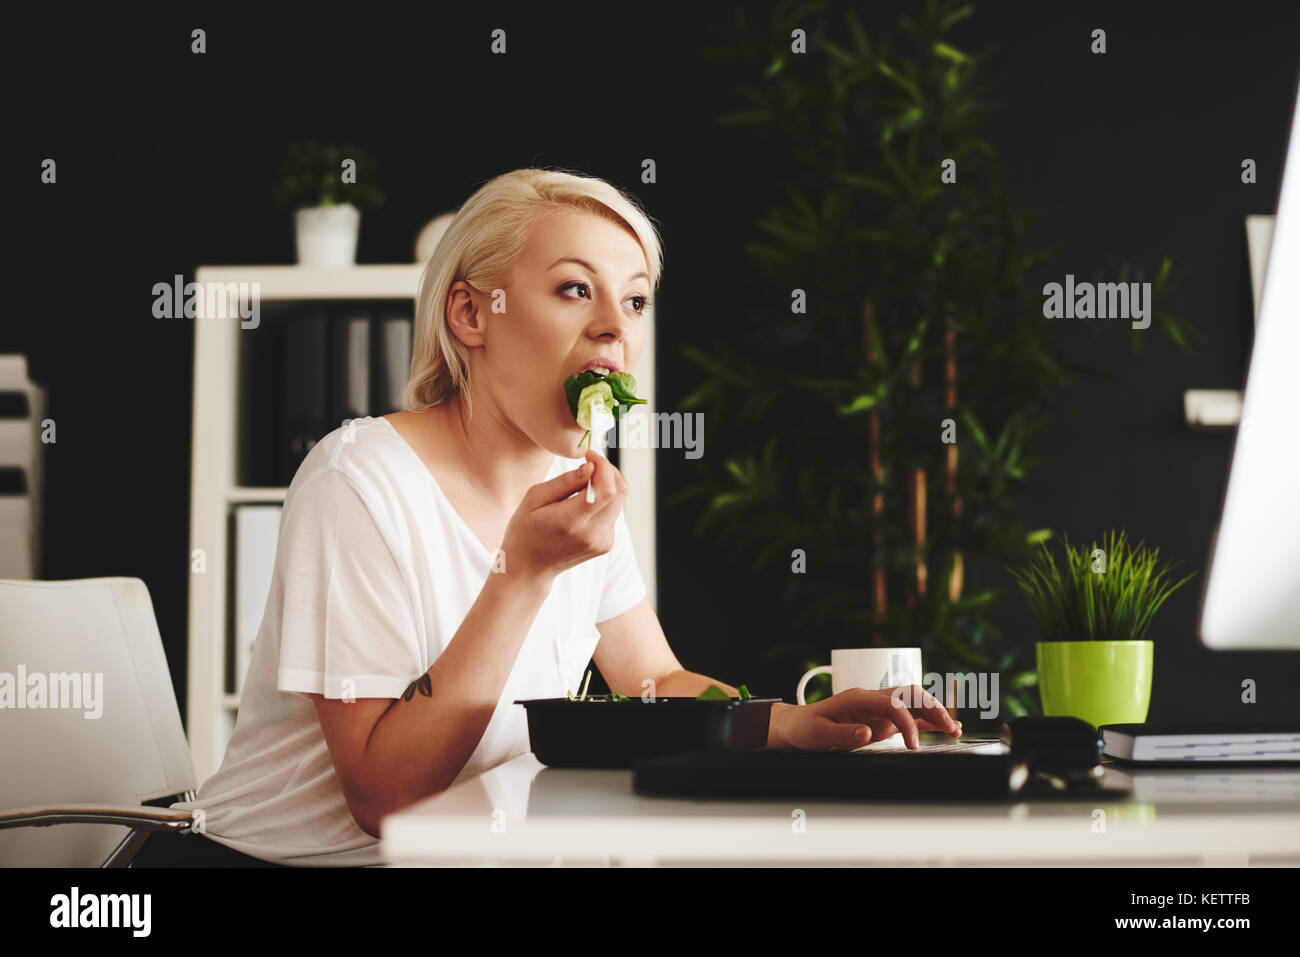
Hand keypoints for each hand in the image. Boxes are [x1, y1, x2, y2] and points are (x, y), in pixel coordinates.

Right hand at [500, 450, 627, 583]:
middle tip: (591, 464)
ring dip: (607, 486)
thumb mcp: (534, 498)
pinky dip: (603, 502)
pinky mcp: (606, 545)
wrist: (529, 568)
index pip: (606, 489)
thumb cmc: (525, 530)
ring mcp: (602, 542)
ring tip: (583, 484)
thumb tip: (591, 467)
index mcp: (571, 521)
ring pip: (619, 502)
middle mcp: (592, 534)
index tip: (590, 456)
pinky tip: (583, 504)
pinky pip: (613, 514)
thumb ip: (565, 482)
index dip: (604, 466)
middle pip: (620, 493)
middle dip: (609, 471)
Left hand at [770, 685, 961, 750]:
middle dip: (933, 708)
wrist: (797, 726)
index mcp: (858, 698)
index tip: (913, 745)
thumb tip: (866, 733)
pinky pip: (909, 717)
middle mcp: (872, 699)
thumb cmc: (805, 728)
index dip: (907, 723)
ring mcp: (878, 709)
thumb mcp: (818, 734)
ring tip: (956, 729)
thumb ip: (843, 734)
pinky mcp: (881, 721)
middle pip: (910, 695)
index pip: (893, 704)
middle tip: (950, 728)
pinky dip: (927, 723)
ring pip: (913, 704)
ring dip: (935, 713)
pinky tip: (944, 729)